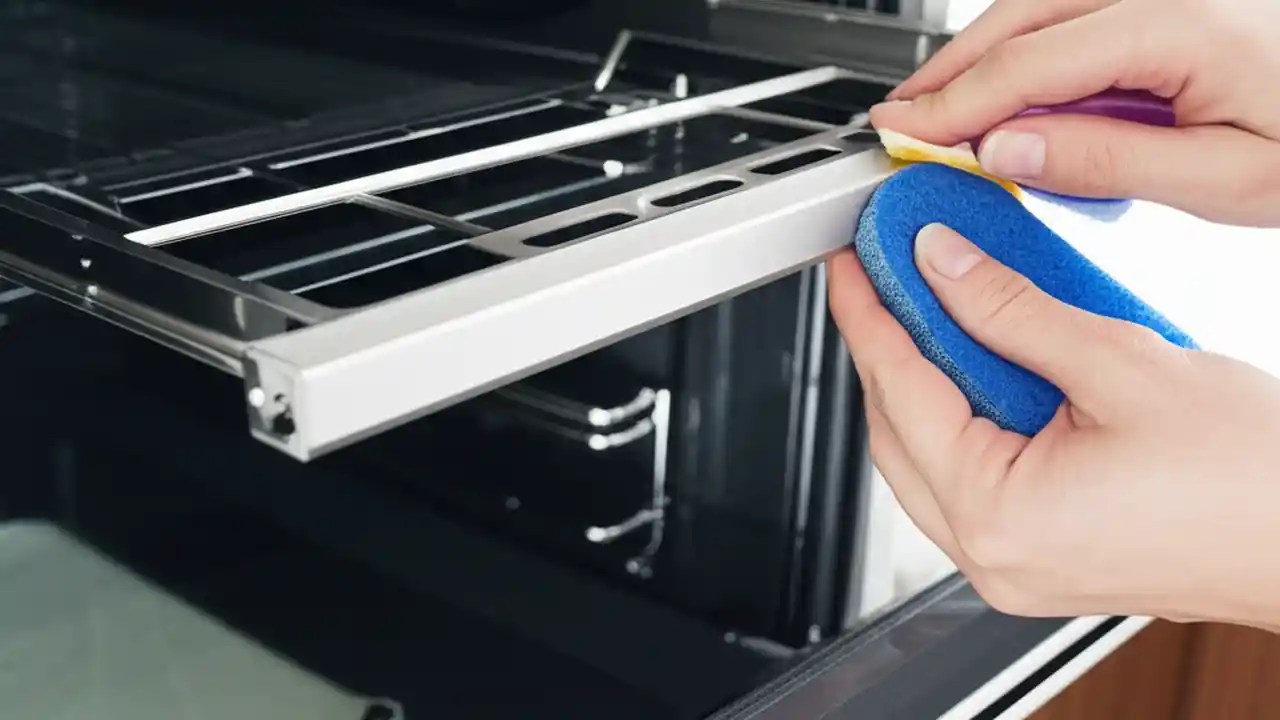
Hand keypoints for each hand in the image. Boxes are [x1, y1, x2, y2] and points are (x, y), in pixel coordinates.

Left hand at [827, 223, 1279, 628]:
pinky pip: (967, 483)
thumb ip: (1010, 309)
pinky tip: (982, 369)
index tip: (853, 264)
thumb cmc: (1249, 479)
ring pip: (926, 460)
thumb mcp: (1120, 363)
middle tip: (888, 277)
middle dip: (887, 347)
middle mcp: (991, 557)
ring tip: (933, 310)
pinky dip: (963, 422)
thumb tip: (940, 262)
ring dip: (924, 384)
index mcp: (997, 515)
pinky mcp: (1039, 562)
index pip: (898, 391)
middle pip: (896, 431)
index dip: (868, 315)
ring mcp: (1012, 568)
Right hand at [869, 0, 1279, 226]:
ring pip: (1040, 9)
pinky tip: (1006, 93)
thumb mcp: (1224, 178)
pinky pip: (1075, 18)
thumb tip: (1006, 148)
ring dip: (979, 57)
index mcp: (1183, 28)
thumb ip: (1104, 157)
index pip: (1031, 64)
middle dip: (948, 73)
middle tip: (898, 122)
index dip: (955, 104)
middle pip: (1022, 20)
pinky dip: (1024, 51)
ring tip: (937, 110)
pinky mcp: (1173, 6)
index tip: (903, 135)